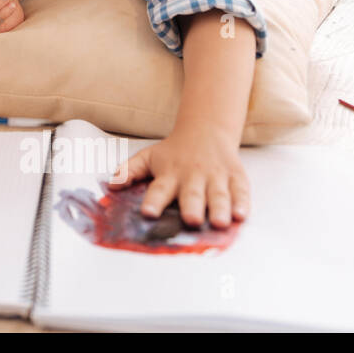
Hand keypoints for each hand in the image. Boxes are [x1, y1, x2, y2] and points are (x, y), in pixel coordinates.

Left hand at [109, 126, 249, 228]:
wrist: (206, 131)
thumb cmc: (173, 152)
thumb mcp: (148, 157)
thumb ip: (129, 171)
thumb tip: (111, 185)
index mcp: (169, 174)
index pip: (159, 189)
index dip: (153, 201)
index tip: (149, 213)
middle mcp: (192, 177)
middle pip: (192, 194)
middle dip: (192, 207)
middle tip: (192, 220)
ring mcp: (215, 177)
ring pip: (218, 195)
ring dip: (219, 208)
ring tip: (219, 222)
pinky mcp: (236, 177)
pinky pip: (241, 190)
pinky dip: (242, 203)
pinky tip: (242, 214)